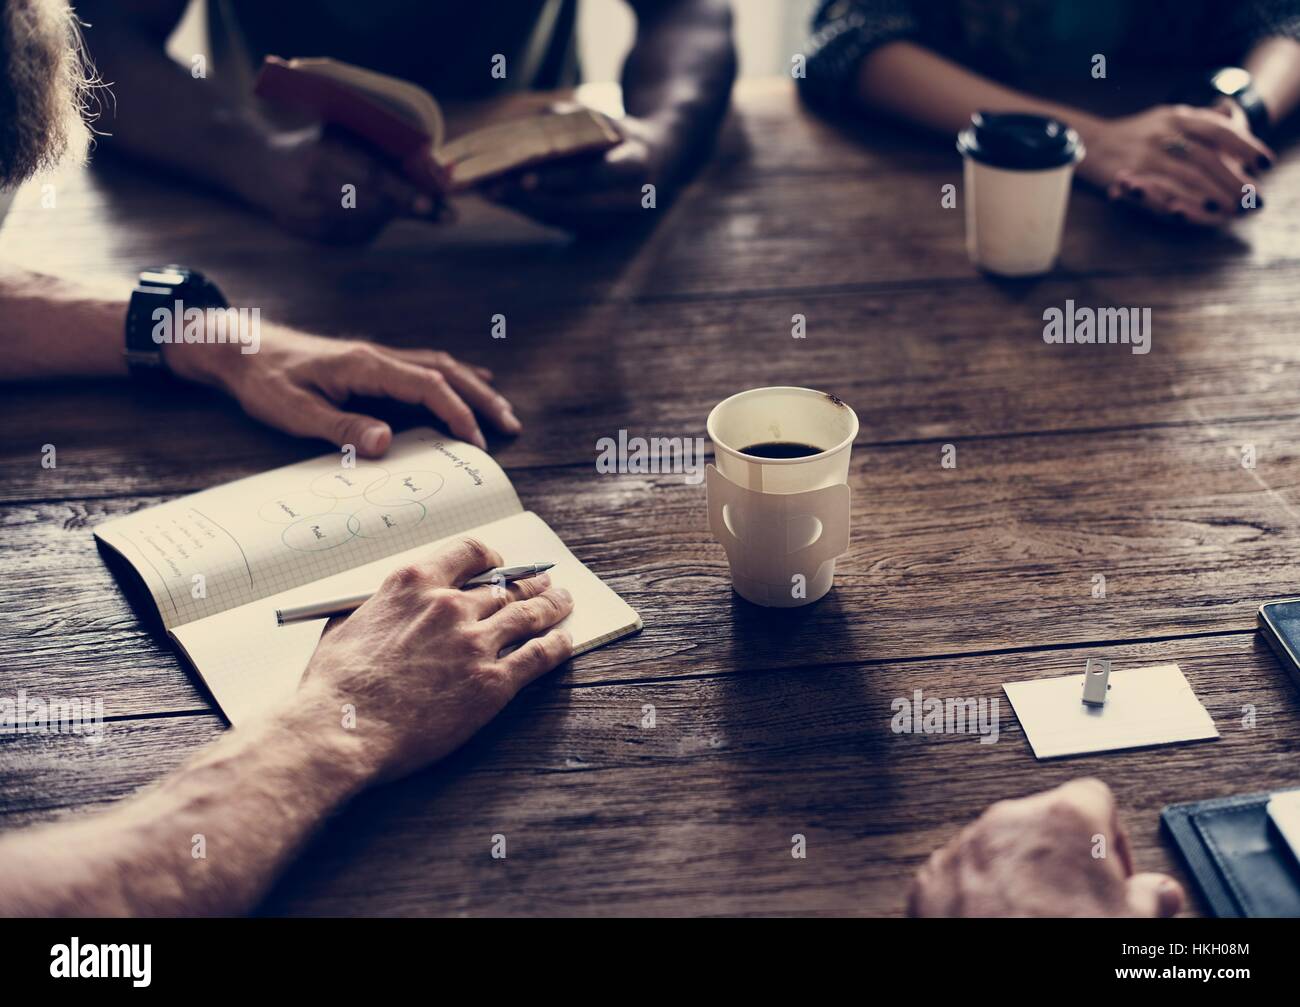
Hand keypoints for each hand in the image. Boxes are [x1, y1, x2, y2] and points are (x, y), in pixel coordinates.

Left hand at [164, 324, 519, 454]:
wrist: (239, 349)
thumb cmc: (264, 381)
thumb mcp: (294, 411)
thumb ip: (341, 427)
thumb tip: (386, 442)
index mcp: (365, 365)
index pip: (427, 386)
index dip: (457, 413)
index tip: (477, 440)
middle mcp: (378, 356)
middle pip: (446, 372)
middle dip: (481, 399)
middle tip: (511, 425)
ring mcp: (377, 358)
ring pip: (441, 367)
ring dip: (474, 389)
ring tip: (502, 412)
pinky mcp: (371, 364)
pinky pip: (424, 368)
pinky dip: (454, 378)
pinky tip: (470, 383)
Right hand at [239, 124, 441, 242]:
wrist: (260, 168)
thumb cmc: (312, 143)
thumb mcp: (338, 131)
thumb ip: (375, 144)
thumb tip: (428, 164)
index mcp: (321, 155)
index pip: (370, 176)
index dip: (402, 191)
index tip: (429, 200)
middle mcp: (313, 187)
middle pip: (373, 204)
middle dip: (411, 209)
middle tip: (445, 214)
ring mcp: (309, 216)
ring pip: (366, 224)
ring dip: (396, 217)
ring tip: (420, 209)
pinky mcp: (310, 236)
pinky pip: (353, 236)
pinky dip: (372, 226)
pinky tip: (376, 214)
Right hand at [297, 537, 574, 780]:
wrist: (343, 730)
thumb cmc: (335, 685)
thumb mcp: (346, 626)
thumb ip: (378, 609)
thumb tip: (388, 607)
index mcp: (414, 584)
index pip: (469, 553)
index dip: (491, 558)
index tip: (499, 565)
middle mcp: (450, 605)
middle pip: (505, 586)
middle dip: (529, 582)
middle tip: (544, 583)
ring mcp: (475, 642)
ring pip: (529, 614)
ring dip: (552, 606)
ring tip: (564, 603)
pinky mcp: (492, 682)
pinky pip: (538, 655)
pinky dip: (556, 646)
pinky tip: (564, 642)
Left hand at [484, 112, 676, 234]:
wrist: (660, 159)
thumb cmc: (625, 133)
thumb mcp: (608, 118)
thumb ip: (576, 118)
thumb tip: (539, 119)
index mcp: (637, 166)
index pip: (595, 177)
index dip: (560, 180)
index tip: (525, 178)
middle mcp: (630, 200)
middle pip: (573, 205)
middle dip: (530, 199)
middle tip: (493, 189)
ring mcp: (617, 220)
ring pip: (564, 218)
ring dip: (525, 208)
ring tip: (490, 193)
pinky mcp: (602, 230)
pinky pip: (562, 223)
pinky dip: (533, 211)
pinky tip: (506, 199)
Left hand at [908, 778, 1185, 916]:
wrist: (999, 982)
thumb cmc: (1066, 936)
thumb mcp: (1131, 922)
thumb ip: (1152, 896)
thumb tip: (1161, 892)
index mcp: (1066, 819)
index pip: (1095, 799)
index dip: (1109, 836)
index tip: (1112, 871)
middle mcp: (1010, 820)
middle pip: (1044, 822)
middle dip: (1062, 857)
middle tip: (1077, 900)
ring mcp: (967, 845)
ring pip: (1000, 845)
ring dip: (1019, 872)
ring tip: (1037, 916)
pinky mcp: (935, 875)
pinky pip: (964, 872)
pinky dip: (979, 892)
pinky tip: (999, 920)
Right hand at [1078, 104, 1274, 225]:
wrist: (1087, 140)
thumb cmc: (1135, 133)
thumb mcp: (1168, 117)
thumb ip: (1201, 120)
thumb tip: (1233, 115)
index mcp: (1178, 117)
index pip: (1218, 130)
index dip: (1245, 145)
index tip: (1264, 163)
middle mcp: (1162, 133)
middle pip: (1205, 157)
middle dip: (1231, 180)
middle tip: (1252, 198)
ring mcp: (1143, 154)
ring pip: (1184, 176)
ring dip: (1208, 194)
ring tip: (1228, 209)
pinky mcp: (1125, 173)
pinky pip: (1154, 191)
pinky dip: (1173, 202)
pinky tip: (1187, 212)